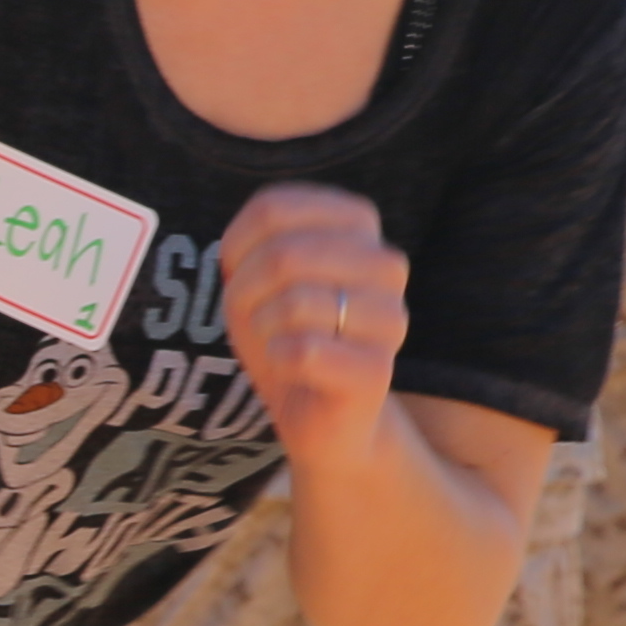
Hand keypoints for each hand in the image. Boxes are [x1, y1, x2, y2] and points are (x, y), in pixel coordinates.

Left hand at [215, 181, 407, 466]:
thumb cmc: (287, 335)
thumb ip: (256, 243)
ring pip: (295, 303)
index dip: (235, 246)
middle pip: (283, 254)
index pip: (273, 208)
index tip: (235, 274)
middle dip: (246, 291)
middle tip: (249, 318)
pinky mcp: (378, 369)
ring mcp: (390, 316)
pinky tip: (291, 368)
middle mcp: (385, 263)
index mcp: (358, 224)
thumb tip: (249, 251)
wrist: (323, 418)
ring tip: (276, 343)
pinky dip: (278, 360)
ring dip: (263, 329)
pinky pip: (303, 351)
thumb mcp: (258, 279)